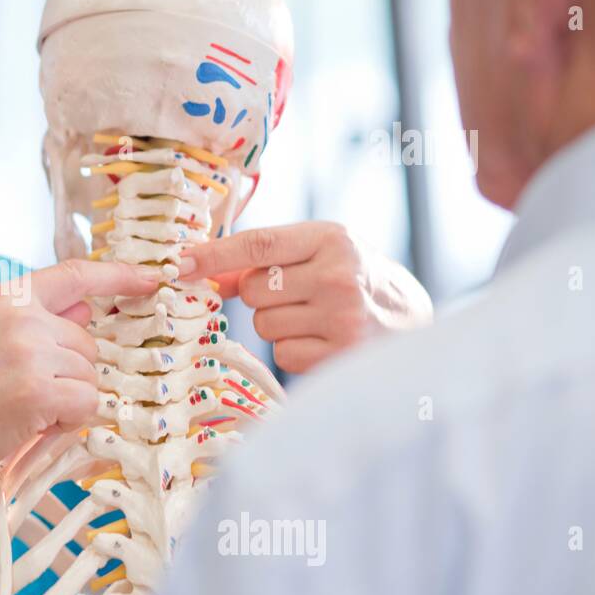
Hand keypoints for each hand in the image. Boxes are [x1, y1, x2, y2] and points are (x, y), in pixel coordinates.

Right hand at [0, 258, 182, 487]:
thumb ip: (26, 321)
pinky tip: (31, 425)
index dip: (118, 276)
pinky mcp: (41, 391)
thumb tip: (84, 312)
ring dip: (67, 400)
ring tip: (20, 411)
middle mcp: (22, 318)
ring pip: (89, 376)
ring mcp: (33, 352)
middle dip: (69, 373)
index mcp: (4, 298)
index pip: (75, 275)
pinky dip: (68, 421)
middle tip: (25, 395)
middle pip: (87, 343)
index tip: (151, 277)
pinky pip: (86, 404)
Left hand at [181, 221, 432, 373]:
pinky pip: (283, 355)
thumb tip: (200, 272)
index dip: (212, 255)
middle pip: (254, 291)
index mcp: (332, 238)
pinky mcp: (340, 356)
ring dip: (279, 325)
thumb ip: (266, 259)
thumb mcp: (321, 253)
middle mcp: (338, 275)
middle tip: (299, 295)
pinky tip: (324, 341)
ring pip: (265, 326)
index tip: (179, 263)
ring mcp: (341, 318)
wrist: (415, 322)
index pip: (258, 244)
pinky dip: (294, 351)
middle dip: (263, 297)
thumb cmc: (356, 280)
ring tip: (316, 318)